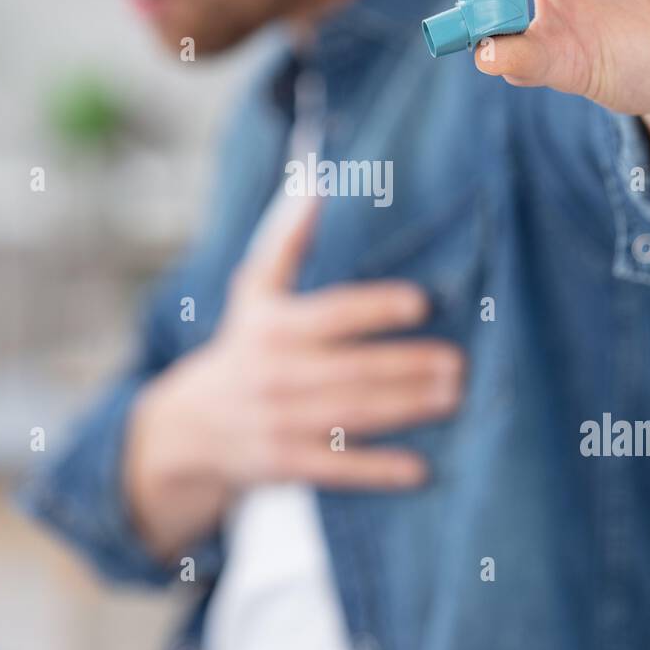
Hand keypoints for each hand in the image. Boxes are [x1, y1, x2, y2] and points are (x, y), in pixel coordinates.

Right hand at [123, 200, 464, 563]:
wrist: (190, 427)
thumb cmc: (242, 345)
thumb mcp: (255, 290)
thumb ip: (288, 239)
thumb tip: (316, 178)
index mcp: (271, 326)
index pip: (331, 314)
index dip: (376, 308)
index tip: (421, 302)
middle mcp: (275, 374)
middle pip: (351, 368)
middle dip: (408, 365)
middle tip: (459, 361)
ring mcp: (281, 422)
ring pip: (353, 415)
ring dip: (407, 408)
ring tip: (454, 396)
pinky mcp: (288, 464)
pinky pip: (339, 467)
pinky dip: (378, 470)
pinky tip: (420, 470)